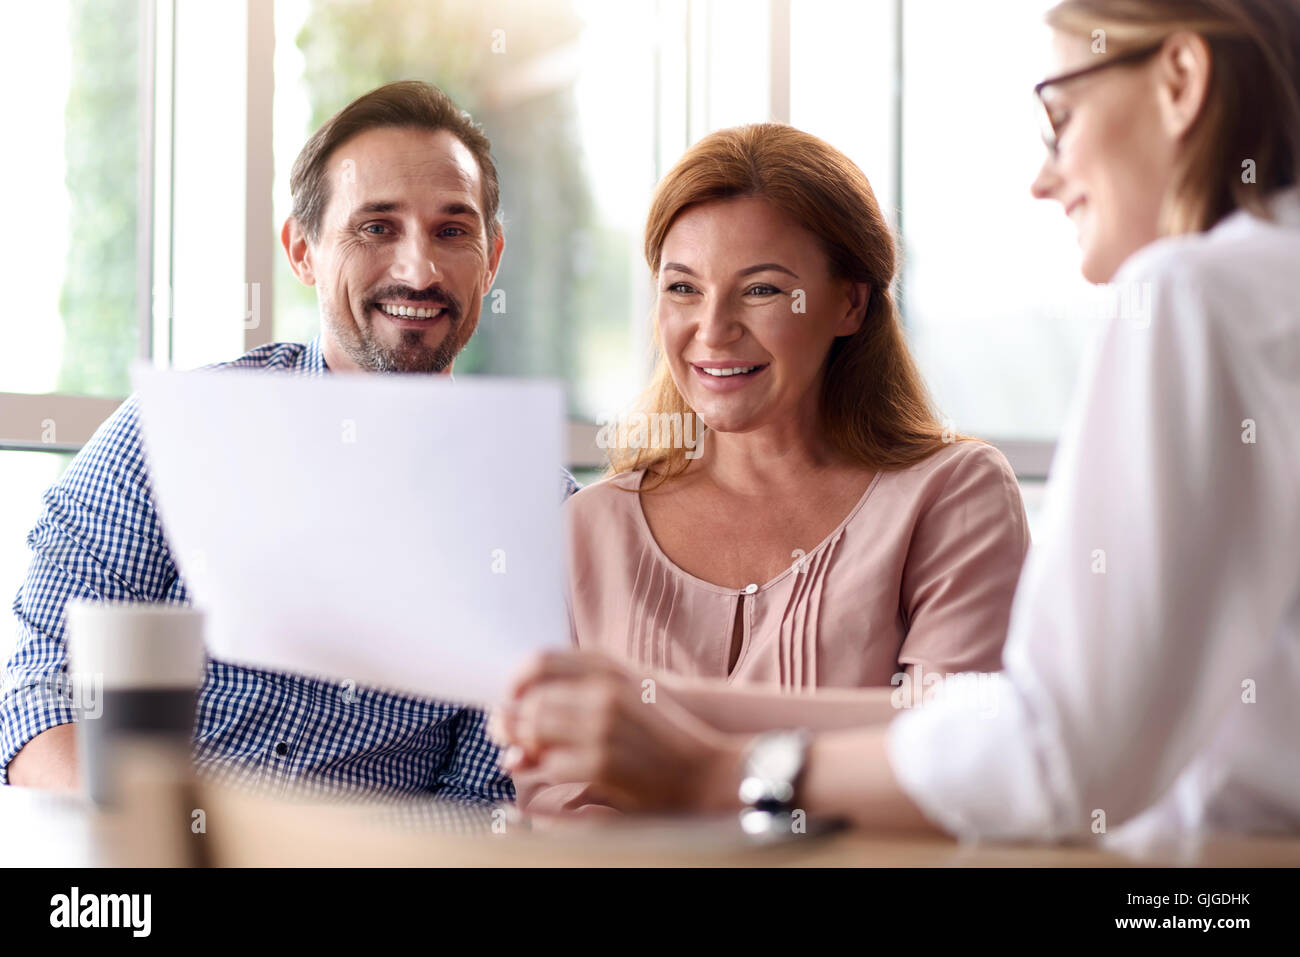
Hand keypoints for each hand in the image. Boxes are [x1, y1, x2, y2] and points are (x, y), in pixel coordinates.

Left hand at [491, 650, 749, 813]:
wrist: (703, 769)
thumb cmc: (660, 733)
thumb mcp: (626, 692)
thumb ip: (581, 690)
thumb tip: (526, 701)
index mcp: (608, 670)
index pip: (540, 661)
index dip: (516, 681)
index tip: (510, 697)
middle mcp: (603, 694)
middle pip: (532, 701)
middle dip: (510, 720)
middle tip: (504, 734)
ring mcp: (601, 729)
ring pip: (534, 733)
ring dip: (521, 745)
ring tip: (519, 753)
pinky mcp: (599, 764)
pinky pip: (550, 764)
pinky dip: (542, 769)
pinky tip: (549, 770)